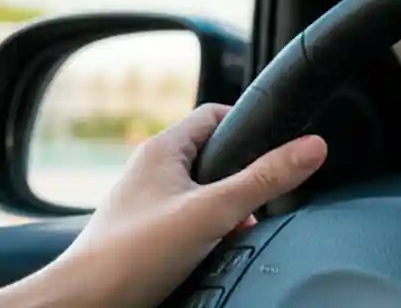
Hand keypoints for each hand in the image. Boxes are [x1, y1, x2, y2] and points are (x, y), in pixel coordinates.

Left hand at [0, 104, 326, 307]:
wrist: (85, 304)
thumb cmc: (130, 255)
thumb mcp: (213, 211)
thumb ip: (265, 178)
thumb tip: (313, 147)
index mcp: (163, 149)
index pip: (216, 114)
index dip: (250, 124)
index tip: (278, 143)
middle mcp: (152, 172)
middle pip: (215, 156)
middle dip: (244, 176)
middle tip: (262, 196)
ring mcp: (147, 204)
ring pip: (204, 192)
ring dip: (227, 209)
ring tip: (238, 228)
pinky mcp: (146, 234)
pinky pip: (190, 221)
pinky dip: (209, 232)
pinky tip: (217, 250)